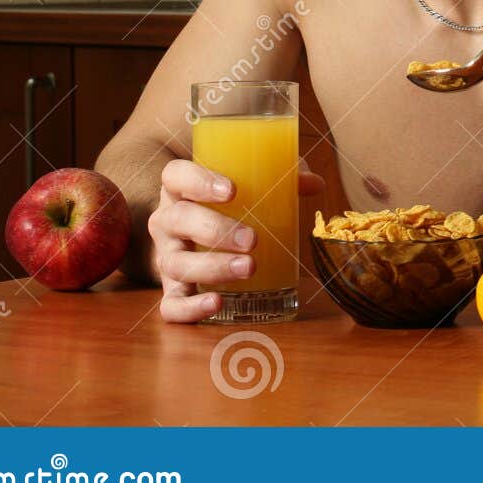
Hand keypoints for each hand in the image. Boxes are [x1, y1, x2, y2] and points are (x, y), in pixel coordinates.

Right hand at [148, 157, 323, 323]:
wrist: (198, 242)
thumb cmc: (231, 207)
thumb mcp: (252, 186)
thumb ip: (282, 179)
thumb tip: (316, 184)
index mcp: (181, 189)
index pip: (176, 176)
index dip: (198, 180)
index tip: (232, 190)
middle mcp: (168, 222)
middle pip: (177, 220)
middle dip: (215, 230)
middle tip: (252, 239)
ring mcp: (166, 257)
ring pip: (175, 263)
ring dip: (212, 267)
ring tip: (248, 267)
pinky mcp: (171, 291)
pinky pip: (170, 304)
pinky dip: (189, 307)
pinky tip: (216, 302)